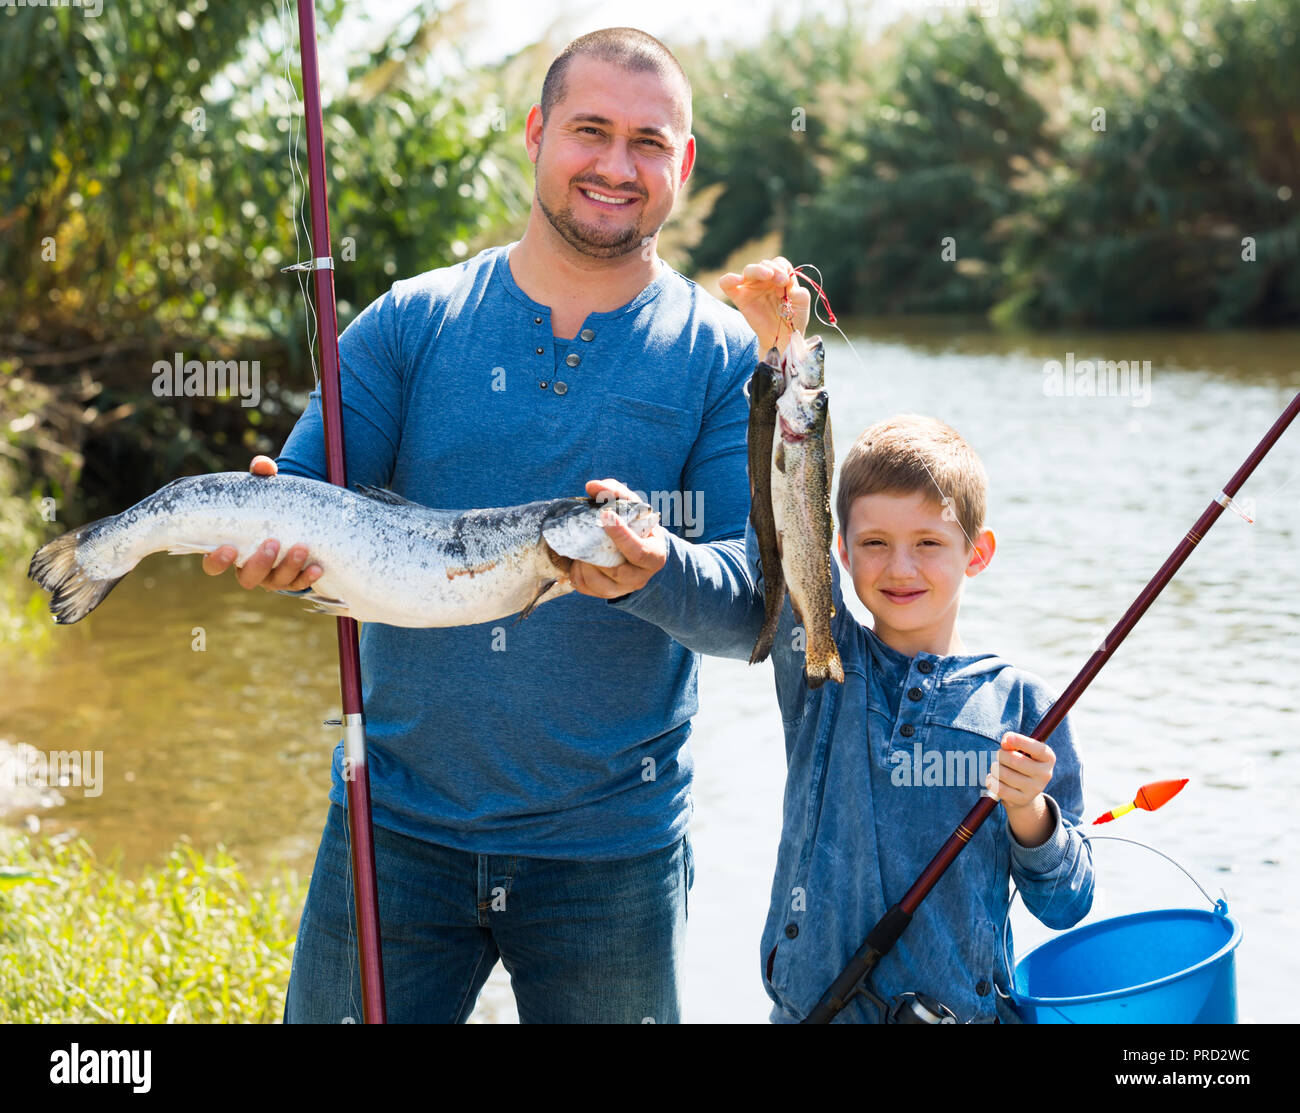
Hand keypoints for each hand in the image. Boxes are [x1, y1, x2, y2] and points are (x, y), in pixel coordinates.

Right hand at [200, 455, 323, 590]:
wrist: (296, 517)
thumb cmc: (270, 505)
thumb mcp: (264, 489)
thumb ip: (261, 475)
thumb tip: (263, 465)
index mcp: (233, 549)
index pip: (213, 565)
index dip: (217, 561)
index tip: (228, 548)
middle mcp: (249, 567)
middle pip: (247, 577)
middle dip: (260, 563)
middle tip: (273, 542)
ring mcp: (271, 576)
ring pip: (274, 582)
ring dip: (288, 567)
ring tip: (301, 547)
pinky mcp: (293, 579)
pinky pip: (298, 584)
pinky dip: (307, 577)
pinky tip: (317, 567)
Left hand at [570, 478, 667, 598]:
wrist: (639, 554)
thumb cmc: (635, 526)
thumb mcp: (632, 507)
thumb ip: (615, 493)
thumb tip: (592, 486)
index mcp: (654, 556)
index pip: (638, 551)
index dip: (621, 535)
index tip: (605, 515)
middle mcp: (641, 577)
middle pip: (617, 571)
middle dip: (597, 554)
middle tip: (585, 536)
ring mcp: (623, 589)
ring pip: (599, 584)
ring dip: (585, 565)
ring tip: (581, 549)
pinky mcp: (606, 594)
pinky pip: (586, 588)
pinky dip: (577, 574)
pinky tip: (578, 560)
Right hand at [717, 255, 811, 354]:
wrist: (782, 338)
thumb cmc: (793, 318)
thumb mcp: (801, 300)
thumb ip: (796, 286)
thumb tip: (785, 278)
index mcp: (779, 278)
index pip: (779, 263)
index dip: (784, 269)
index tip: (788, 284)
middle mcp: (764, 280)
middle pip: (765, 264)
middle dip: (775, 269)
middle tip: (782, 281)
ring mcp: (751, 288)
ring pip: (749, 270)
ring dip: (760, 270)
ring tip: (769, 276)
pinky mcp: (739, 298)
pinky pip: (727, 283)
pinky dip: (729, 279)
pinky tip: (738, 280)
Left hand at [985, 732, 1054, 847]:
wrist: (1025, 790)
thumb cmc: (1021, 762)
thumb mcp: (1021, 750)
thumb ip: (1013, 742)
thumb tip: (1006, 741)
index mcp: (1048, 758)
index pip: (1037, 749)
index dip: (1020, 741)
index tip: (1007, 738)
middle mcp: (1045, 774)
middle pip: (1014, 760)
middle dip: (1000, 755)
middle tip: (999, 756)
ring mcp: (1035, 789)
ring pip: (1004, 774)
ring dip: (994, 768)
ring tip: (997, 768)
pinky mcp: (1022, 800)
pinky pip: (999, 788)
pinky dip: (991, 781)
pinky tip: (993, 778)